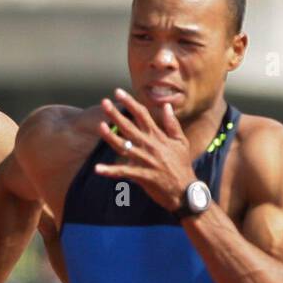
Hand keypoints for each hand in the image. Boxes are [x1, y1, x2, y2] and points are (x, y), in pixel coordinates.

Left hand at [93, 88, 196, 213]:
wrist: (185, 190)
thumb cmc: (182, 165)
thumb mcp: (181, 141)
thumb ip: (171, 123)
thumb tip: (167, 106)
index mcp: (158, 136)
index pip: (142, 114)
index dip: (129, 102)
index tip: (118, 92)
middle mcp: (150, 145)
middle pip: (129, 126)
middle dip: (116, 114)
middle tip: (104, 102)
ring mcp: (145, 160)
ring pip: (124, 146)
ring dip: (111, 137)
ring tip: (100, 126)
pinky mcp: (141, 175)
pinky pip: (123, 172)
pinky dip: (110, 171)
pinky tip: (97, 169)